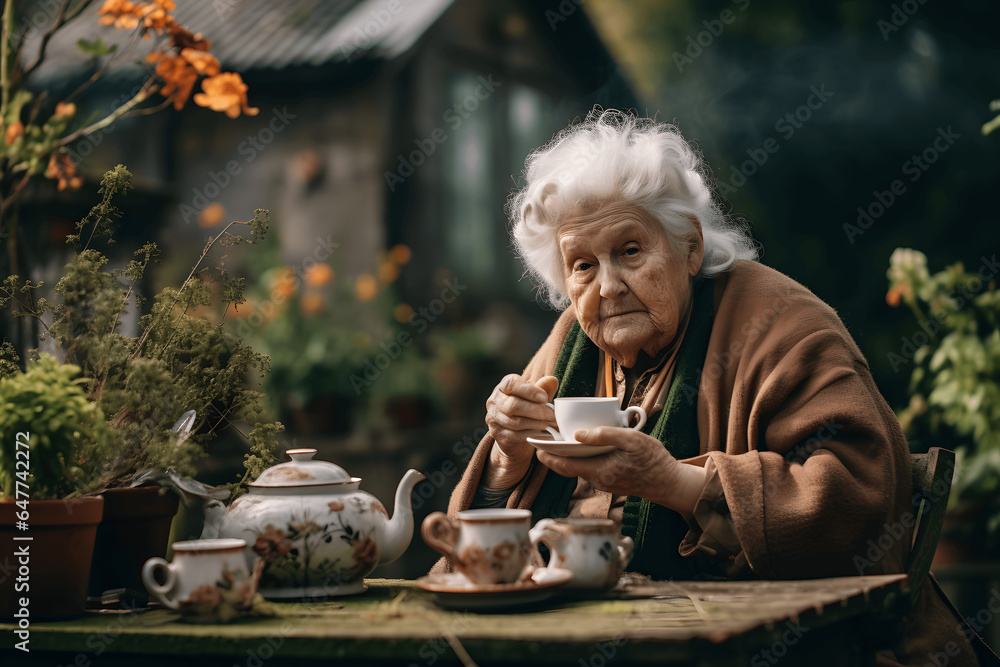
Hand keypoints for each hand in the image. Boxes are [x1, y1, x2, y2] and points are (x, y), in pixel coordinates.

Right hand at [484, 374, 558, 486]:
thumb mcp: (534, 396)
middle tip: (552, 414)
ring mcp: (494, 418)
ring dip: (536, 423)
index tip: (544, 398)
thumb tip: (552, 380)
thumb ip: (543, 388)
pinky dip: (530, 433)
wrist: (512, 430)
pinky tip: (541, 432)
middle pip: (513, 405)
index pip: (511, 385)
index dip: (529, 391)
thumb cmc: (525, 407)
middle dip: (536, 410)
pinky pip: (515, 435)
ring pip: (515, 422)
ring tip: (550, 423)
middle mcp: (494, 401)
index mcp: (503, 387)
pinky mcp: (497, 434)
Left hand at [535, 426, 706, 514]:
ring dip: (567, 458)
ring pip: (579, 469)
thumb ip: (605, 435)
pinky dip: (581, 460)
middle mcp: (598, 480)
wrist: (669, 482)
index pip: (565, 466)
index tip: (536, 447)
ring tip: (557, 442)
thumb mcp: (632, 440)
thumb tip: (578, 434)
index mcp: (600, 471)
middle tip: (541, 443)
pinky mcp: (611, 481)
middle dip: (553, 457)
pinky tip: (581, 448)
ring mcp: (605, 482)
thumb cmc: (653, 459)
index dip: (548, 457)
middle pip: (569, 468)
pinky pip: (590, 469)